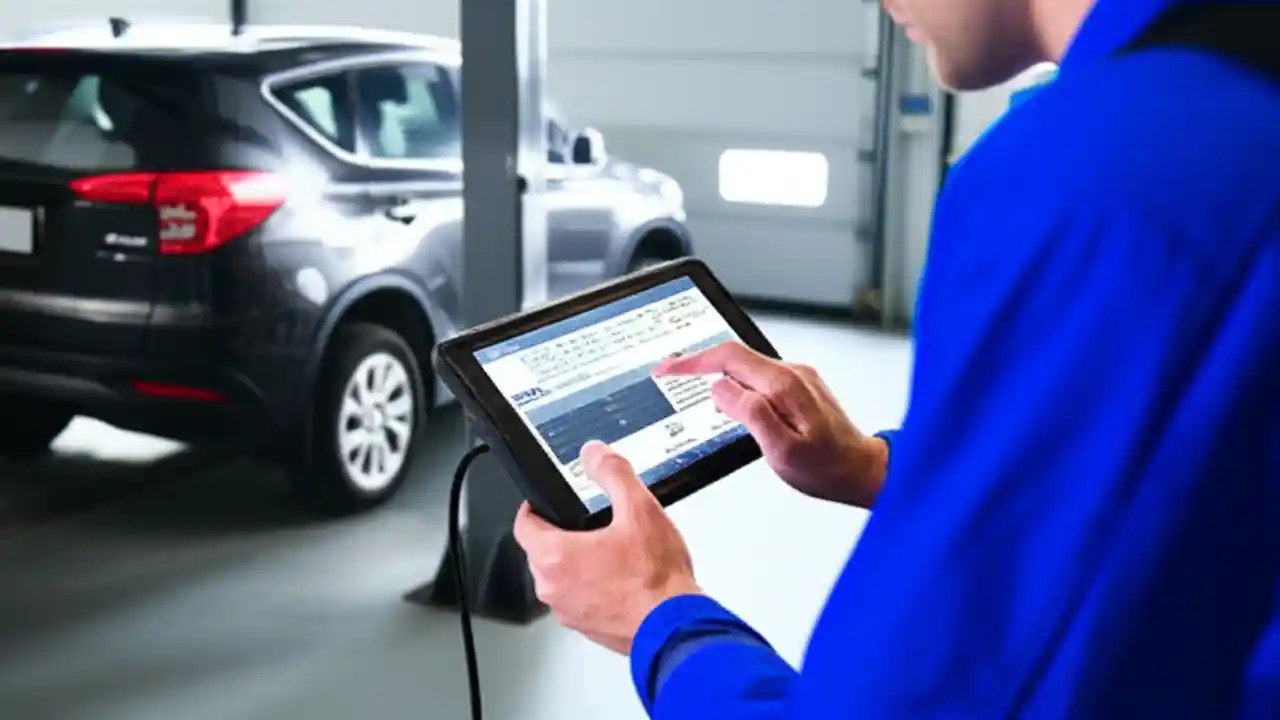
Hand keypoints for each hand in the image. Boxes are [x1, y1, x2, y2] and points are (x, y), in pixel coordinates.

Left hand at [513, 441, 700, 654]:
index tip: (544, 503)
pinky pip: (579, 601)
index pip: (524, 524)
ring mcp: (568, 612)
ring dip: (577, 565)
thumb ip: (613, 474)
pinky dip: (592, 589)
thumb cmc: (655, 579)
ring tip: (610, 553)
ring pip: (560, 578)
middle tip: (588, 525)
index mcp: (555, 556)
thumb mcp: (639, 509)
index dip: (534, 508)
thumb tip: (595, 454)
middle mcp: (554, 588)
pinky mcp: (587, 629)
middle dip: (560, 535)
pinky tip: (621, 581)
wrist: (675, 626)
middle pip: (541, 552)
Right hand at [655, 341, 887, 508]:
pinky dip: (737, 383)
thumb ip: (751, 414)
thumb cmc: (826, 468)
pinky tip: (730, 399)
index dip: (692, 361)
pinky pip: (760, 377)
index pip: (728, 358)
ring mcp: (797, 378)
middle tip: (669, 373)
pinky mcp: (799, 387)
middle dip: (698, 362)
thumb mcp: (782, 450)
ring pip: (747, 366)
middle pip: (735, 355)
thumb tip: (722, 389)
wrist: (861, 470)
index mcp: (784, 385)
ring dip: (718, 374)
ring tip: (693, 388)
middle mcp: (792, 373)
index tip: (667, 368)